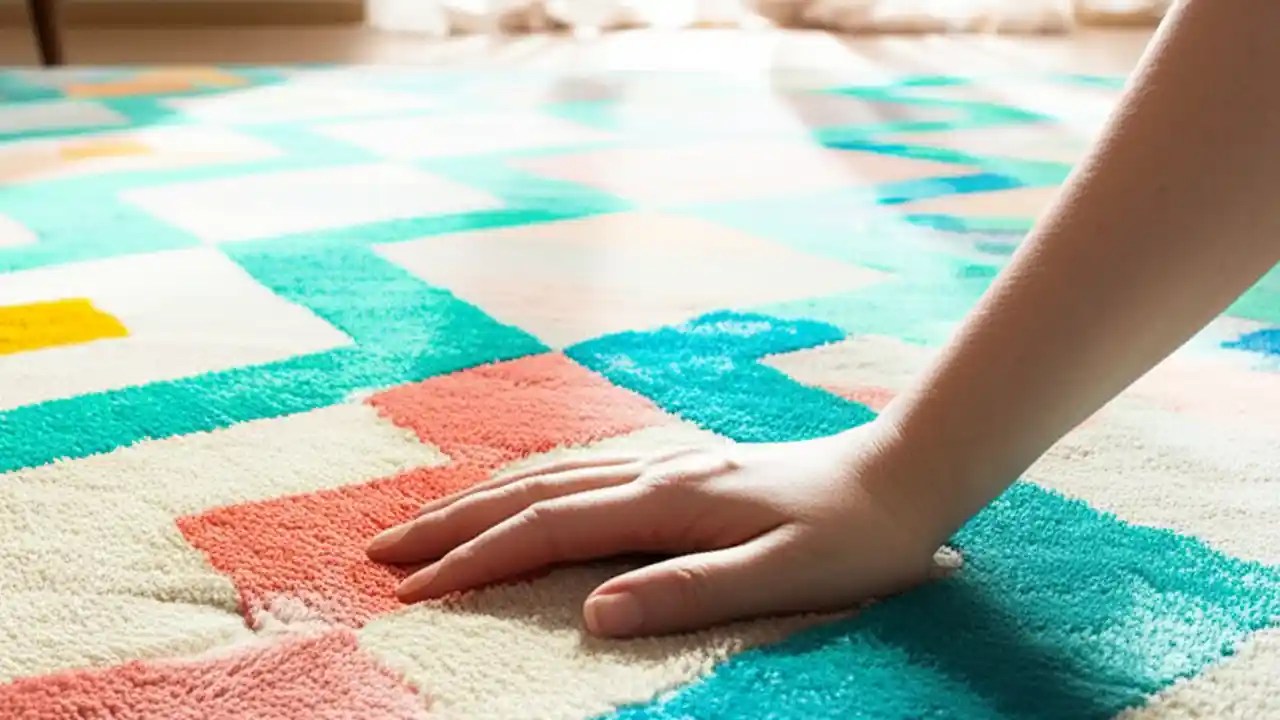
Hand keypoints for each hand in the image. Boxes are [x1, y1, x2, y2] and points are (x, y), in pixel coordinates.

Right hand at [366, 422, 952, 637]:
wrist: (902, 473)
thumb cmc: (852, 536)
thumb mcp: (781, 576)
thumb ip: (687, 592)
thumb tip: (592, 614)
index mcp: (667, 499)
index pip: (545, 528)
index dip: (475, 560)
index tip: (412, 594)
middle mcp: (654, 469)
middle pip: (528, 490)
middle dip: (451, 523)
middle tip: (380, 553)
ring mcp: (666, 460)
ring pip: (549, 474)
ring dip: (481, 498)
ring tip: (426, 522)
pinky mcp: (682, 464)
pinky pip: (581, 468)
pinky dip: (528, 482)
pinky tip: (522, 491)